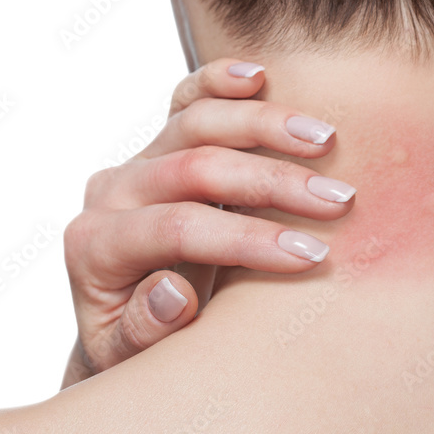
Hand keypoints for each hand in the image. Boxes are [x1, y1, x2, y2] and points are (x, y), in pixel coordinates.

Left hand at [61, 58, 353, 387]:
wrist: (130, 318)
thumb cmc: (138, 342)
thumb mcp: (131, 358)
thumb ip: (145, 329)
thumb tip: (172, 291)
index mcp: (95, 246)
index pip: (177, 229)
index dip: (247, 240)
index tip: (310, 256)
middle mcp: (113, 192)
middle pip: (193, 166)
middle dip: (272, 182)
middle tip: (337, 200)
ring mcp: (138, 161)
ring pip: (196, 120)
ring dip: (266, 126)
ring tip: (325, 138)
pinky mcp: (163, 141)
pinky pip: (188, 99)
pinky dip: (220, 82)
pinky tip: (258, 75)